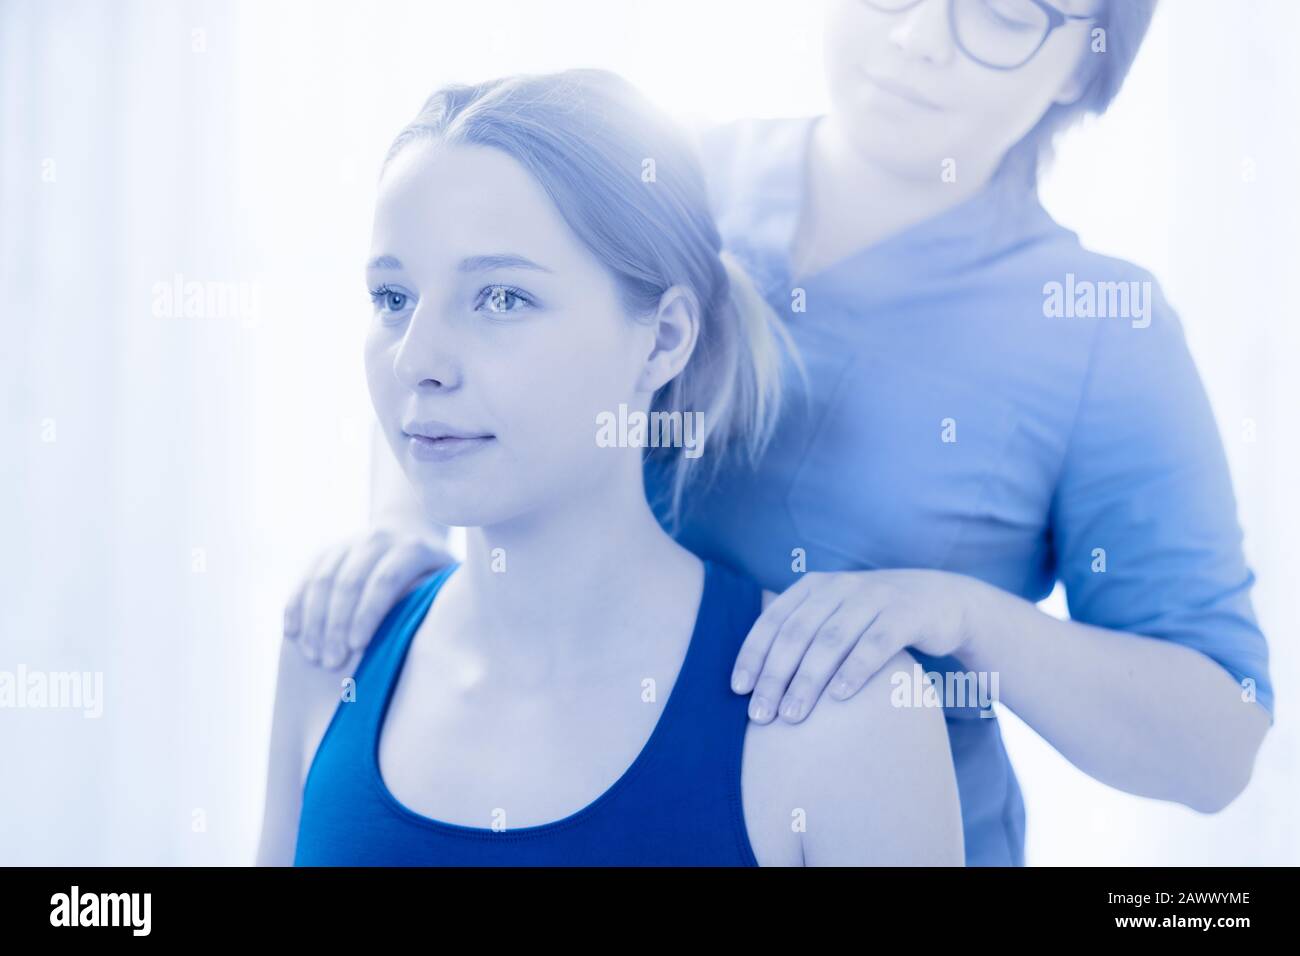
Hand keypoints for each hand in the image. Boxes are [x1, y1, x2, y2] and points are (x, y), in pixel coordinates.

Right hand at [282, 529, 452, 669]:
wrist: (410, 536)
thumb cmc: (432, 579)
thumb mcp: (445, 588)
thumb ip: (435, 607)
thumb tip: (426, 646)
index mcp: (412, 549)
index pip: (386, 580)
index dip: (369, 613)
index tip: (358, 647)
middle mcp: (378, 539)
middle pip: (350, 582)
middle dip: (337, 625)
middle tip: (332, 662)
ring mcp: (349, 542)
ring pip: (323, 580)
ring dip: (314, 620)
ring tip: (313, 656)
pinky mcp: (327, 551)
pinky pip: (306, 577)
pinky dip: (296, 605)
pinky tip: (293, 633)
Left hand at [731, 569, 987, 723]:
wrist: (943, 600)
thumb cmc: (875, 619)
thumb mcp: (836, 617)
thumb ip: (803, 636)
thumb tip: (756, 683)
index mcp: (814, 586)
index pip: (774, 620)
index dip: (754, 654)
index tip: (739, 690)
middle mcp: (839, 586)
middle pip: (797, 633)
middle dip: (775, 675)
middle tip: (761, 714)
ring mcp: (874, 596)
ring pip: (831, 640)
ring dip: (808, 680)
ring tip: (792, 715)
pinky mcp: (906, 613)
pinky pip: (876, 643)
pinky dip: (855, 669)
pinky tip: (840, 697)